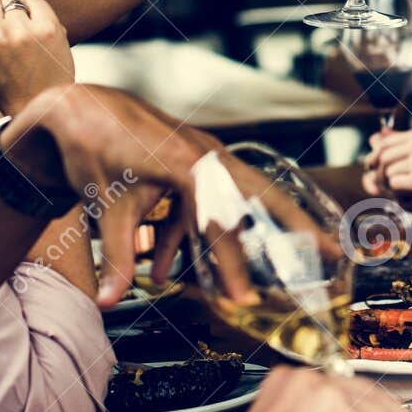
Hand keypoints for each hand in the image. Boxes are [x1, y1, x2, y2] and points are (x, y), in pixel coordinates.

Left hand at [0, 84, 305, 308]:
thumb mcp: (106, 207)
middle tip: (333, 251)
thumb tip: (108, 304)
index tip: (244, 299)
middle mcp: (208, 155)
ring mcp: (207, 155)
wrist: (79, 108)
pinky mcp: (196, 160)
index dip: (231, 266)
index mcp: (190, 163)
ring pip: (252, 193)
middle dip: (299, 226)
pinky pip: (217, 196)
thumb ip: (114, 258)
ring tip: (310, 249)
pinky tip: (186, 260)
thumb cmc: (93, 150)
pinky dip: (211, 226)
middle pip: (266, 195)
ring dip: (274, 223)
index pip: (220, 223)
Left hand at [363, 127, 411, 208]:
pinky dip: (397, 191)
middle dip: (379, 172)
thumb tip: (373, 139)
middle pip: (382, 157)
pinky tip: (408, 192)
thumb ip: (399, 144)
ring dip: (389, 184)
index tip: (373, 168)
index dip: (375, 157)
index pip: (383, 143)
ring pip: (387, 172)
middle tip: (385, 184)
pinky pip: (395, 183)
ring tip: (400, 189)